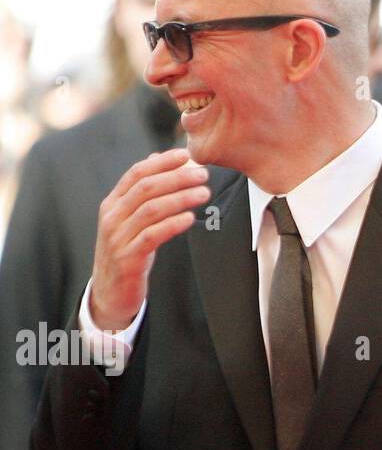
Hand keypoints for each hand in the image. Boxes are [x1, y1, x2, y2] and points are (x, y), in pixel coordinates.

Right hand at [90, 149, 209, 330]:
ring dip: (180, 198)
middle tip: (202, 174)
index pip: (136, 174)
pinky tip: (190, 218)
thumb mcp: (130, 222)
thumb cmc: (126, 254)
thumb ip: (142, 194)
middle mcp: (112, 217)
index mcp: (113, 204)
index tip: (185, 155)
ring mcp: (118, 238)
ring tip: (203, 193)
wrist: (110, 294)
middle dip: (176, 178)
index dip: (161, 162)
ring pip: (151, 209)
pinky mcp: (128, 258)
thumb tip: (156, 159)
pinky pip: (152, 236)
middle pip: (145, 188)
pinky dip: (173, 224)